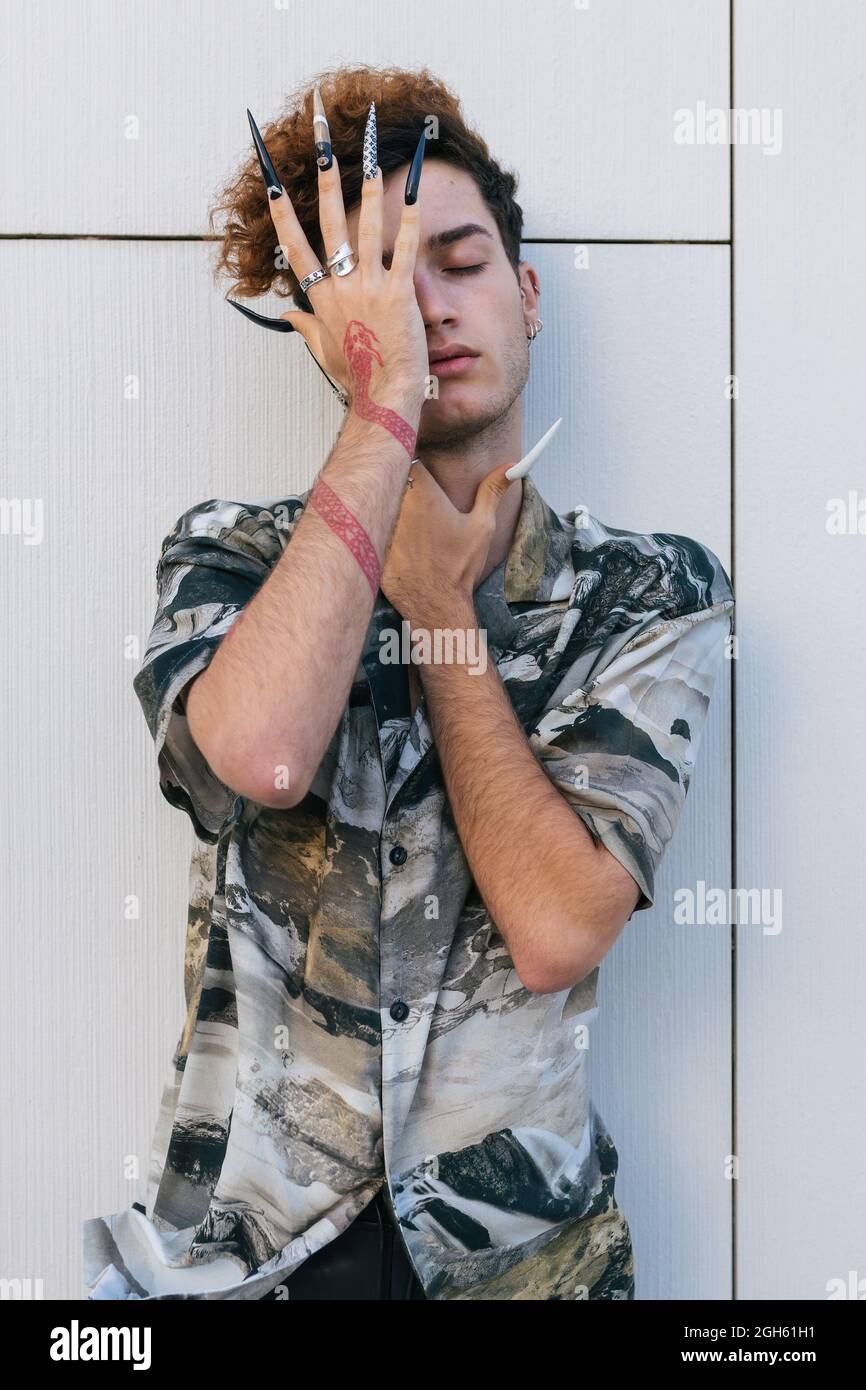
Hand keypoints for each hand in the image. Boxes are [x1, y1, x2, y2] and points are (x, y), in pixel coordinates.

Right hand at [255, 107, 429, 415]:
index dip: (283, 213)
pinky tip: (416, 191)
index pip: (295, 247)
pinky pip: (404, 249)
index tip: (274, 183)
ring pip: (365, 226)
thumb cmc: (355, 378)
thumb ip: (304, 327)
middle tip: (320, 141)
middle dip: (324, 177)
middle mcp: (341, 287)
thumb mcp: (322, 351)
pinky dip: (410, 219)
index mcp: (320, 299)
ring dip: (367, 185)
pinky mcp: (399, 293)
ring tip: (368, 150)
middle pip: (328, 223)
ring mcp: (369, 288)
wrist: (383, 396)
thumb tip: (287, 313)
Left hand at [380, 461, 516, 625]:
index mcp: (422, 492)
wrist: (436, 604)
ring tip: (405, 529)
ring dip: (385, 508)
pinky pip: (367, 528)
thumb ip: (492, 490)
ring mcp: (378, 524)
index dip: (414, 467)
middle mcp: (395, 504)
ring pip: (374, 502)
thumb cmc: (459, 564)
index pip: (408, 460)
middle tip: (413, 505)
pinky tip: (393, 546)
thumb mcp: (482, 525)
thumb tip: (512, 465)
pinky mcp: (367, 545)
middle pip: (388, 479)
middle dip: (398, 486)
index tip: (423, 480)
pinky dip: (374, 532)